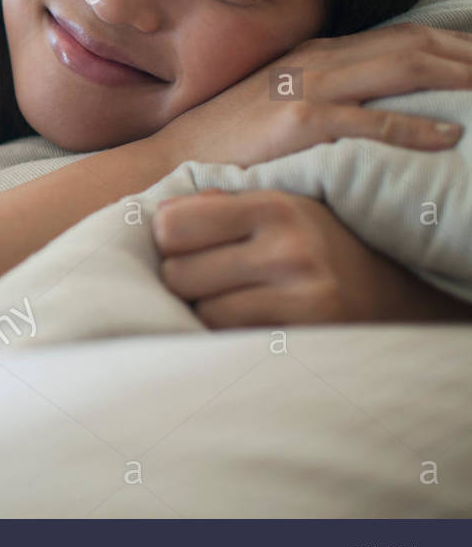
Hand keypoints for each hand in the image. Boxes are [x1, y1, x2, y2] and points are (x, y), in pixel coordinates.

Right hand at [148, 23, 471, 168]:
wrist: (173, 159)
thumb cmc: (226, 143)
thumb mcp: (276, 104)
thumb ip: (323, 95)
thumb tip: (371, 106)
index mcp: (315, 55)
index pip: (400, 37)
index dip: (452, 46)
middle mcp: (316, 61)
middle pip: (412, 44)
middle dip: (467, 56)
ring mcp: (307, 87)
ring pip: (402, 68)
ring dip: (457, 78)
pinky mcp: (298, 121)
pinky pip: (371, 119)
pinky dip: (417, 126)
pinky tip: (450, 138)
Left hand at [152, 188, 471, 327]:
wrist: (390, 292)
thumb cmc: (312, 243)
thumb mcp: (276, 206)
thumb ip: (216, 205)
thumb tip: (155, 214)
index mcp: (274, 207)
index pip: (172, 225)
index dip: (168, 237)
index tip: (185, 242)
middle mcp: (289, 250)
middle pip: (177, 275)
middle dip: (183, 278)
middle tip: (211, 276)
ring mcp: (301, 299)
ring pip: (201, 313)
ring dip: (206, 311)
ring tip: (234, 298)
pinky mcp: (305, 339)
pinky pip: (230, 341)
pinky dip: (228, 335)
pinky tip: (250, 320)